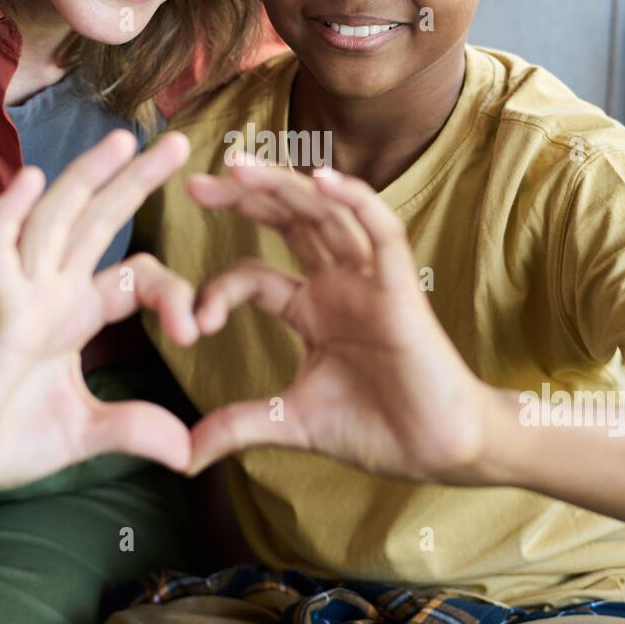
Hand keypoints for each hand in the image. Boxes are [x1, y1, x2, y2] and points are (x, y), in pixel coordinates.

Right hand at [0, 130, 197, 518]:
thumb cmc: (6, 442)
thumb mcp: (88, 433)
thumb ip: (136, 430)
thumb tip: (187, 452)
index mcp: (76, 315)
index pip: (135, 275)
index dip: (173, 294)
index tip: (197, 332)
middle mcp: (51, 295)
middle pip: (97, 223)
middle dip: (134, 181)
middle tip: (176, 141)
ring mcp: (22, 300)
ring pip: (54, 223)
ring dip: (85, 178)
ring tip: (121, 139)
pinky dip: (10, 217)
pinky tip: (31, 179)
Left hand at [185, 162, 498, 480]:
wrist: (441, 451)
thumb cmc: (378, 429)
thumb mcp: (291, 423)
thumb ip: (238, 427)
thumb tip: (183, 456)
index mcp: (313, 308)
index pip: (255, 276)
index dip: (218, 289)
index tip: (190, 322)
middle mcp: (340, 284)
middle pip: (289, 222)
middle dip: (245, 198)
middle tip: (196, 182)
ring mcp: (372, 281)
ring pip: (326, 215)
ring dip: (284, 187)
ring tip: (240, 167)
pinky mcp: (403, 289)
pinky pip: (383, 232)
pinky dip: (355, 201)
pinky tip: (321, 178)